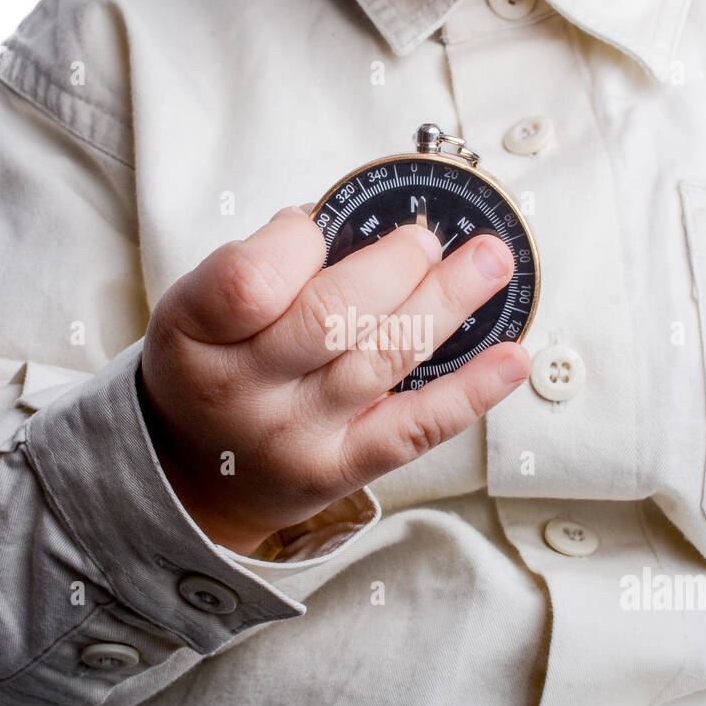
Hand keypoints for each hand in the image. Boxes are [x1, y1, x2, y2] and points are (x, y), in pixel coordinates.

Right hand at [139, 205, 530, 554]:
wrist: (194, 481)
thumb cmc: (207, 371)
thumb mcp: (195, 312)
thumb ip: (258, 267)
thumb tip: (347, 225)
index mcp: (196, 336)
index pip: (250, 281)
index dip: (295, 243)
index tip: (313, 227)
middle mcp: (245, 391)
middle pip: (330, 318)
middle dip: (394, 267)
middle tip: (426, 239)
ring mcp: (297, 435)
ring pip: (382, 360)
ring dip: (445, 303)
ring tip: (487, 263)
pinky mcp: (342, 469)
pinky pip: (414, 429)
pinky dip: (471, 391)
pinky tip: (511, 358)